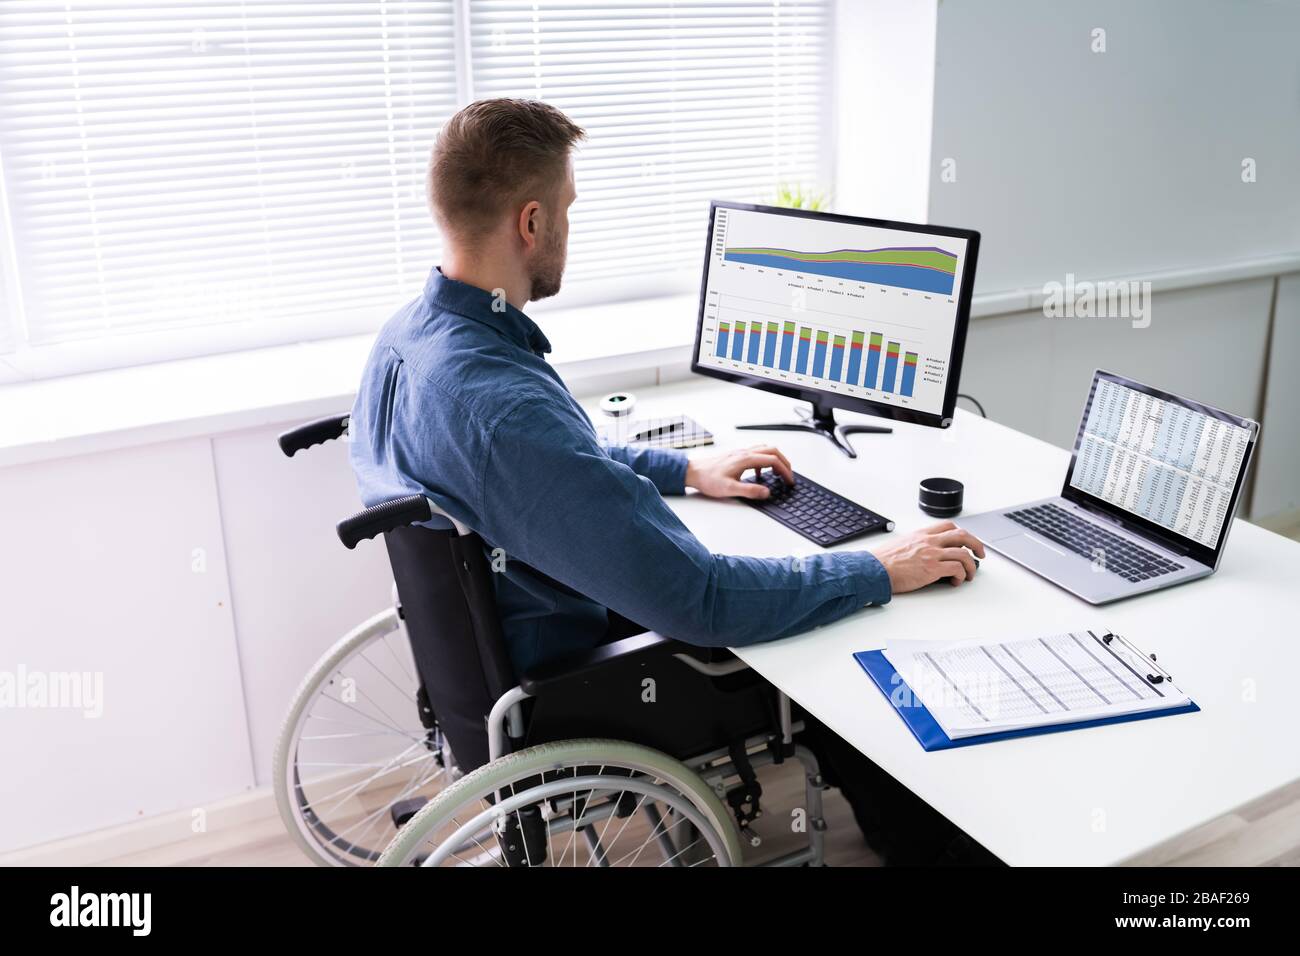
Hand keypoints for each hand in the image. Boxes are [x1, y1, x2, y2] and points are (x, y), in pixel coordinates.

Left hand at [684, 444, 795, 498]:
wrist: (693, 472)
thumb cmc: (708, 478)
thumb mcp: (729, 489)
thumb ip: (750, 490)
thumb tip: (766, 492)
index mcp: (746, 459)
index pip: (773, 460)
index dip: (785, 470)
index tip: (790, 480)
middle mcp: (745, 452)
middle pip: (773, 450)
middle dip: (784, 462)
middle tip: (789, 475)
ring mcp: (741, 453)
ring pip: (765, 450)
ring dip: (775, 460)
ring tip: (778, 473)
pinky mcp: (737, 456)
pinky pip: (756, 453)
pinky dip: (764, 461)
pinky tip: (759, 474)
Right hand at [872, 521, 986, 592]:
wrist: (874, 569)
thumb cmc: (883, 561)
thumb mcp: (901, 545)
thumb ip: (916, 546)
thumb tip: (925, 554)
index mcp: (921, 535)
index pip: (948, 526)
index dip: (961, 534)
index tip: (966, 542)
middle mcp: (929, 541)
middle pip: (962, 536)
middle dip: (976, 544)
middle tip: (980, 554)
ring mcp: (931, 554)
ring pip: (963, 554)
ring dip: (971, 566)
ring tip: (969, 574)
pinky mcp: (932, 569)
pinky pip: (957, 569)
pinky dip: (961, 576)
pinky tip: (956, 581)